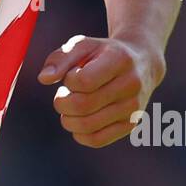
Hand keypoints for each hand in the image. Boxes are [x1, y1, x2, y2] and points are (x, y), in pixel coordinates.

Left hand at [37, 33, 165, 146]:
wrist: (142, 63)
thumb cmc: (103, 53)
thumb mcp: (83, 45)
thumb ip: (60, 58)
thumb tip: (43, 79)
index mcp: (119, 60)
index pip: (83, 81)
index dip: (67, 81)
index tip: (70, 77)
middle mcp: (131, 85)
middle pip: (83, 106)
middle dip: (61, 102)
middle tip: (62, 95)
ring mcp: (133, 108)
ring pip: (87, 126)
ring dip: (68, 119)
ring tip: (70, 106)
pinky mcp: (130, 125)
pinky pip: (96, 140)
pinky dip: (79, 134)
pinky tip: (78, 120)